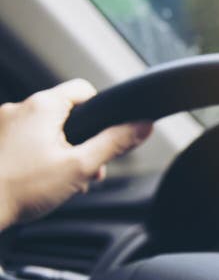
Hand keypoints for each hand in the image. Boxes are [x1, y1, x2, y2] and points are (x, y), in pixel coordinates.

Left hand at [0, 79, 151, 229]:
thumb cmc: (21, 189)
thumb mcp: (81, 166)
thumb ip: (115, 143)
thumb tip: (143, 126)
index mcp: (42, 106)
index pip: (84, 90)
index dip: (102, 112)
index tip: (103, 137)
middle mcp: (19, 108)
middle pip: (66, 114)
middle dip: (81, 141)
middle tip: (84, 169)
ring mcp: (2, 124)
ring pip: (45, 130)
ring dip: (60, 151)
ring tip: (60, 179)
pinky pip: (25, 140)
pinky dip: (37, 156)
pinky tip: (39, 180)